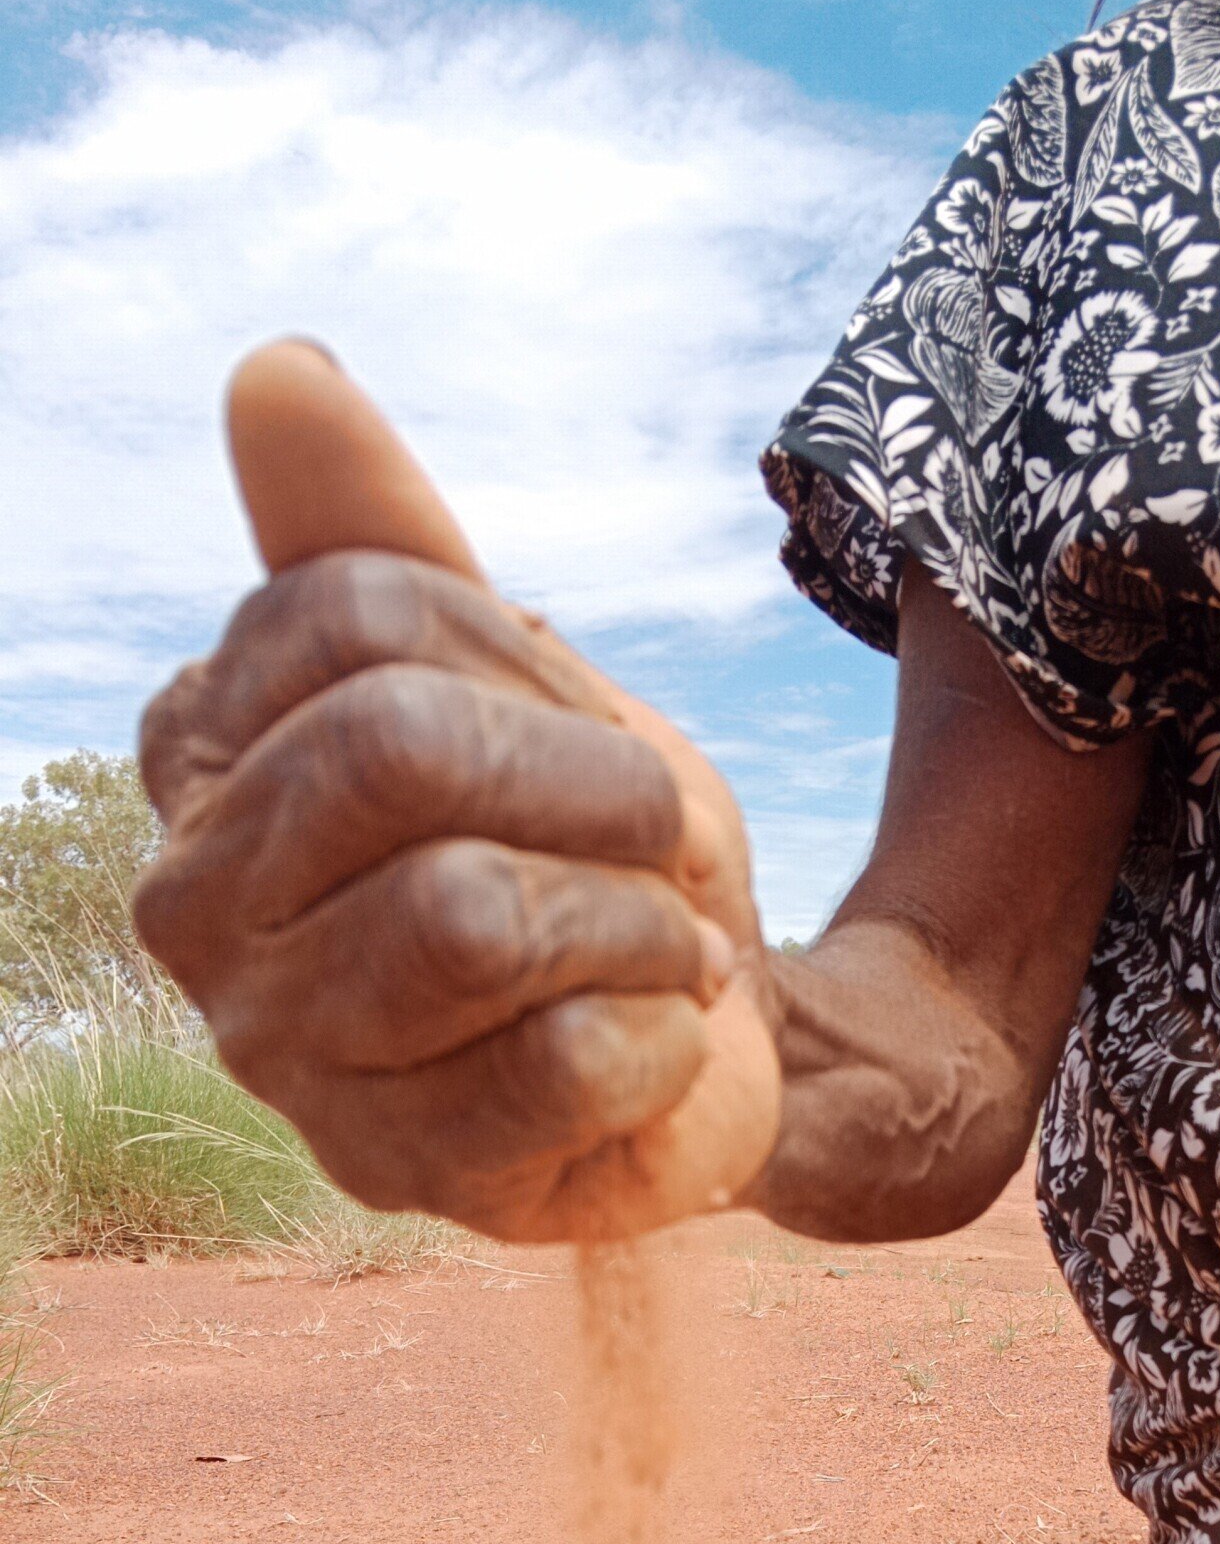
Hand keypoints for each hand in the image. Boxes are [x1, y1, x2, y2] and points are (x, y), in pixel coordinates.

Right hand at [134, 345, 780, 1241]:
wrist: (698, 1018)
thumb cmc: (577, 838)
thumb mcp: (503, 665)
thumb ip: (376, 535)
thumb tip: (276, 369)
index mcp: (200, 758)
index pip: (358, 615)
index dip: (528, 661)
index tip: (574, 734)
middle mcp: (198, 918)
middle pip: (398, 753)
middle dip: (594, 784)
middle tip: (653, 839)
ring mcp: (292, 1062)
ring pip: (477, 916)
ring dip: (637, 916)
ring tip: (656, 944)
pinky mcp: (412, 1174)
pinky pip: (568, 1058)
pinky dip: (668, 1031)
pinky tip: (654, 1042)